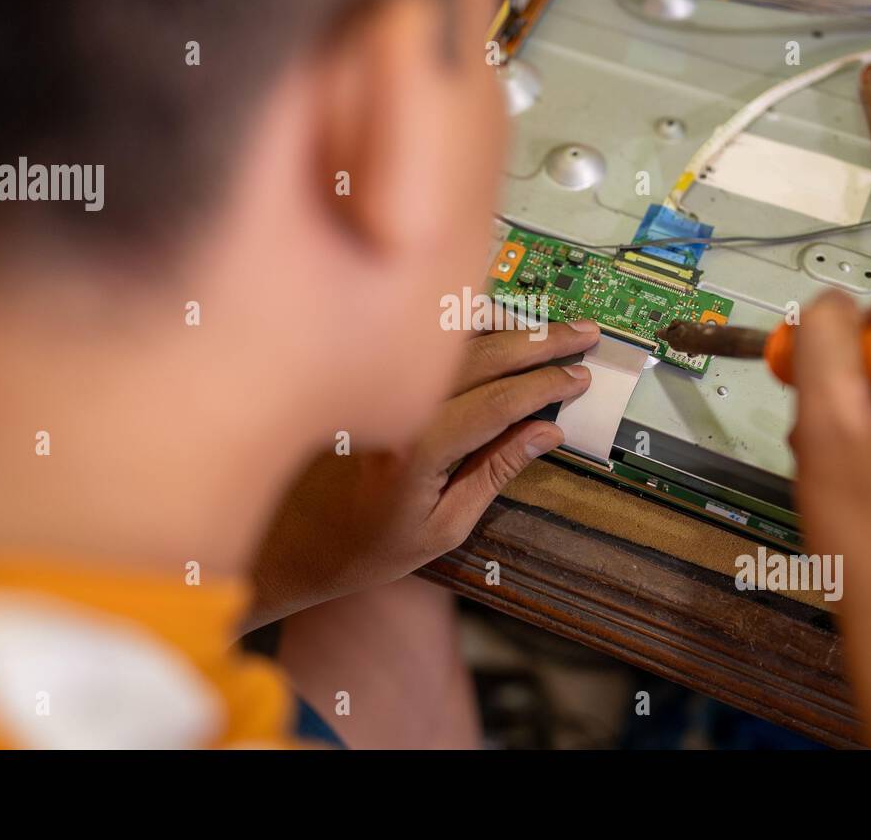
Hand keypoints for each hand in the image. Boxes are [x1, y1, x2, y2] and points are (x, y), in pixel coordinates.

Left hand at [246, 320, 598, 628]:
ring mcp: (375, 385)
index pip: (499, 400)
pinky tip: (490, 322)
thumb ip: (496, 473)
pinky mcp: (365, 378)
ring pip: (451, 337)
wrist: (285, 544)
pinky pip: (421, 339)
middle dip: (540, 343)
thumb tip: (547, 432)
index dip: (546, 387)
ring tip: (548, 326)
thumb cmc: (360, 548)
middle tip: (584, 335)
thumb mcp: (443, 527)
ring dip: (506, 327)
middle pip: (482, 355)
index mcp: (417, 445)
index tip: (579, 378)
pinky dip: (463, 326)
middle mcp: (394, 403)